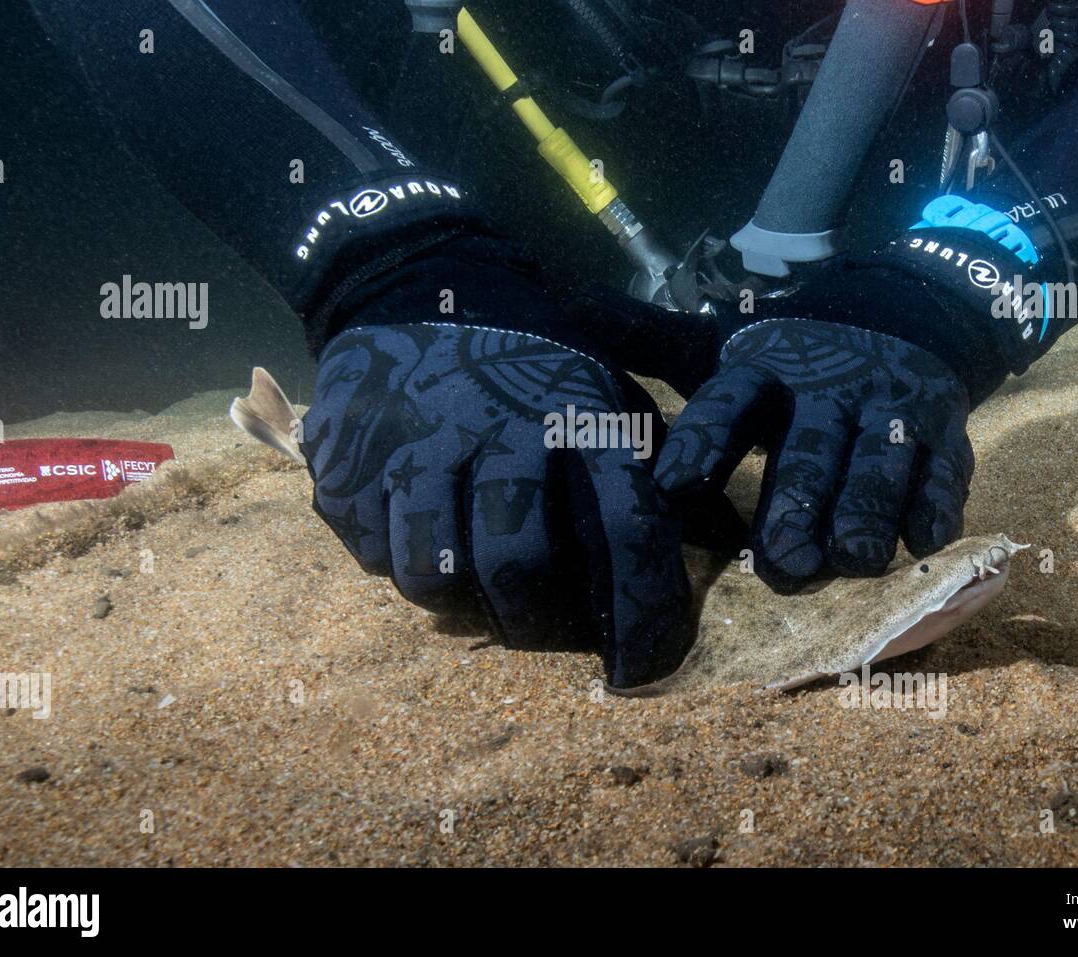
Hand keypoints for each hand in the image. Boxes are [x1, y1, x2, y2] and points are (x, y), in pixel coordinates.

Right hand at [301, 321, 690, 686]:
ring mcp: (413, 444)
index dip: (643, 613)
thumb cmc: (533, 357)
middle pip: (516, 564)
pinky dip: (405, 565)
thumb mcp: (613, 384)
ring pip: (432, 574)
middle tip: (543, 629)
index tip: (643, 666)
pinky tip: (427, 537)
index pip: (627, 528)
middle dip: (536, 623)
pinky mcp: (346, 463)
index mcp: (580, 412)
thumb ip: (672, 457)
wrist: (416, 288)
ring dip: (464, 601)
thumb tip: (731, 538)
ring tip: (482, 589)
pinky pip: (373, 556)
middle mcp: (498, 427)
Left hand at [656, 319, 973, 590]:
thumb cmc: (790, 360)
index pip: (729, 403)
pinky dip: (935, 504)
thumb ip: (654, 342)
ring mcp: (890, 409)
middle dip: (796, 503)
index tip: (672, 489)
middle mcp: (827, 386)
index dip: (702, 443)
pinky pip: (943, 470)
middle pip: (810, 448)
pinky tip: (923, 539)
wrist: (902, 315)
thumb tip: (571, 302)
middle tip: (782, 561)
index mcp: (763, 369)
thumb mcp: (723, 346)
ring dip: (865, 511)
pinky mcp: (944, 432)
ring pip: (879, 464)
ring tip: (849, 559)